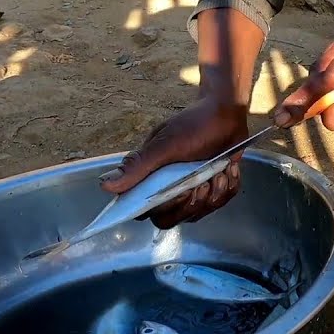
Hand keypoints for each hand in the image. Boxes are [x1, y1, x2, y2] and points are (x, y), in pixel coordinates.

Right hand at [99, 95, 248, 228]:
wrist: (224, 114)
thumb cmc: (192, 126)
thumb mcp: (165, 145)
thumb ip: (138, 166)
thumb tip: (105, 185)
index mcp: (150, 180)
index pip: (145, 212)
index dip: (162, 209)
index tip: (180, 192)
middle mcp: (168, 190)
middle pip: (171, 219)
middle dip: (191, 205)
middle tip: (203, 183)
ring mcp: (191, 191)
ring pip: (198, 213)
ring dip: (213, 193)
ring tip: (218, 171)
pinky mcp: (212, 189)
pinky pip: (220, 203)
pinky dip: (228, 187)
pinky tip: (228, 169)